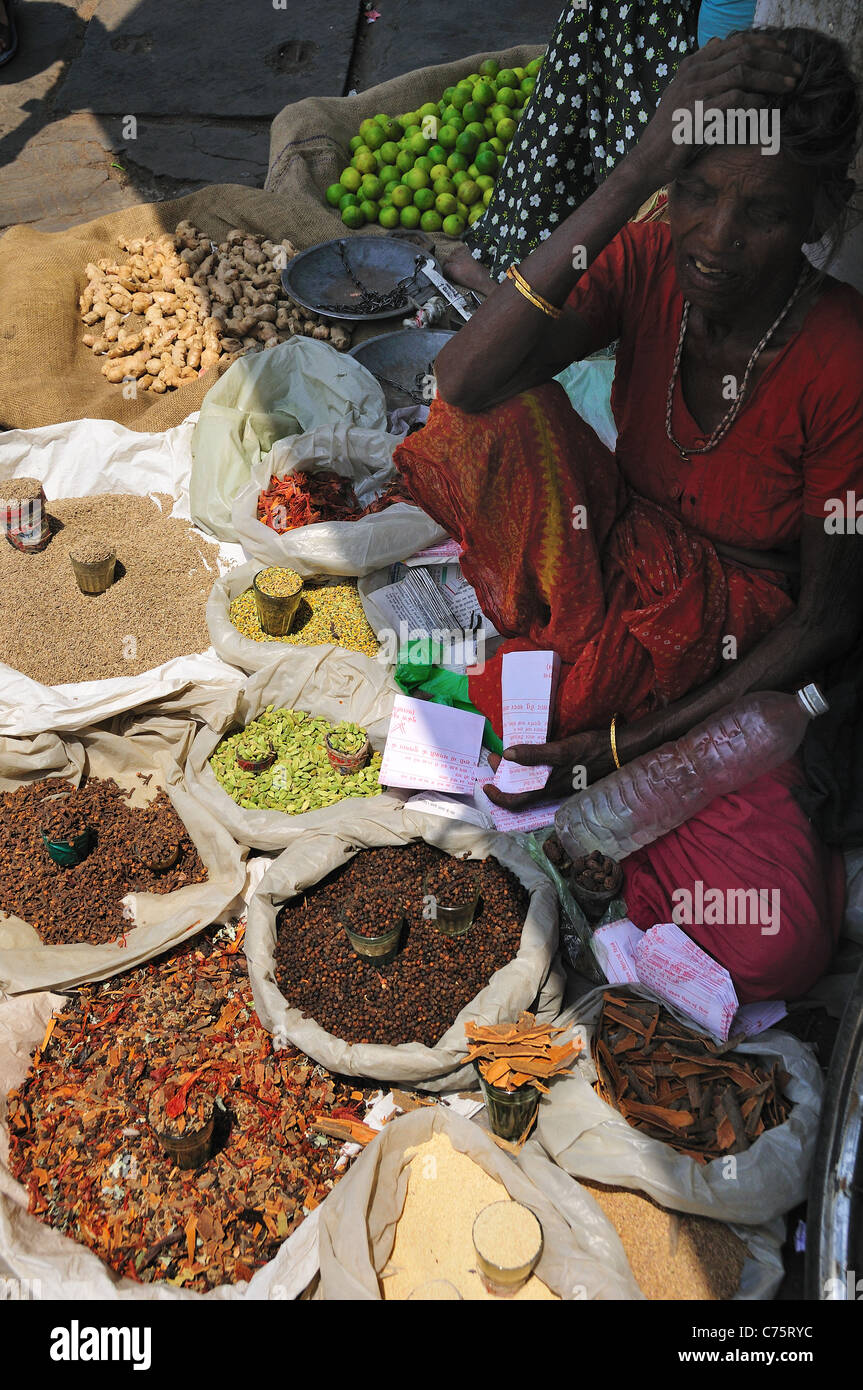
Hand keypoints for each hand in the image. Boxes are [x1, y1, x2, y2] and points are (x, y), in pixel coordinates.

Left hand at [482, 728, 614, 811]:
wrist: (617, 750)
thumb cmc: (589, 751)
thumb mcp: (560, 750)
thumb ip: (534, 754)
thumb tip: (507, 755)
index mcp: (547, 789)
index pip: (516, 802)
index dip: (498, 797)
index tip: (486, 784)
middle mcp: (551, 791)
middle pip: (521, 793)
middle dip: (503, 779)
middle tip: (496, 759)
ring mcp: (559, 784)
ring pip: (530, 786)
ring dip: (515, 774)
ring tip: (507, 756)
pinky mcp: (565, 776)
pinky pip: (540, 778)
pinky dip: (529, 770)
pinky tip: (529, 756)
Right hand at [627, 32, 803, 187]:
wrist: (648, 159)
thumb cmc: (669, 130)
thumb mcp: (681, 91)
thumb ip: (700, 67)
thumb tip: (717, 41)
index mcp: (692, 64)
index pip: (736, 42)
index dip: (765, 43)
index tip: (785, 50)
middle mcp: (694, 73)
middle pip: (745, 54)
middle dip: (776, 60)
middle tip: (796, 70)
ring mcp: (695, 92)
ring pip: (744, 73)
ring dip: (772, 79)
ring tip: (790, 86)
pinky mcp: (699, 114)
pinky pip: (735, 100)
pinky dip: (754, 102)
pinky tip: (766, 107)